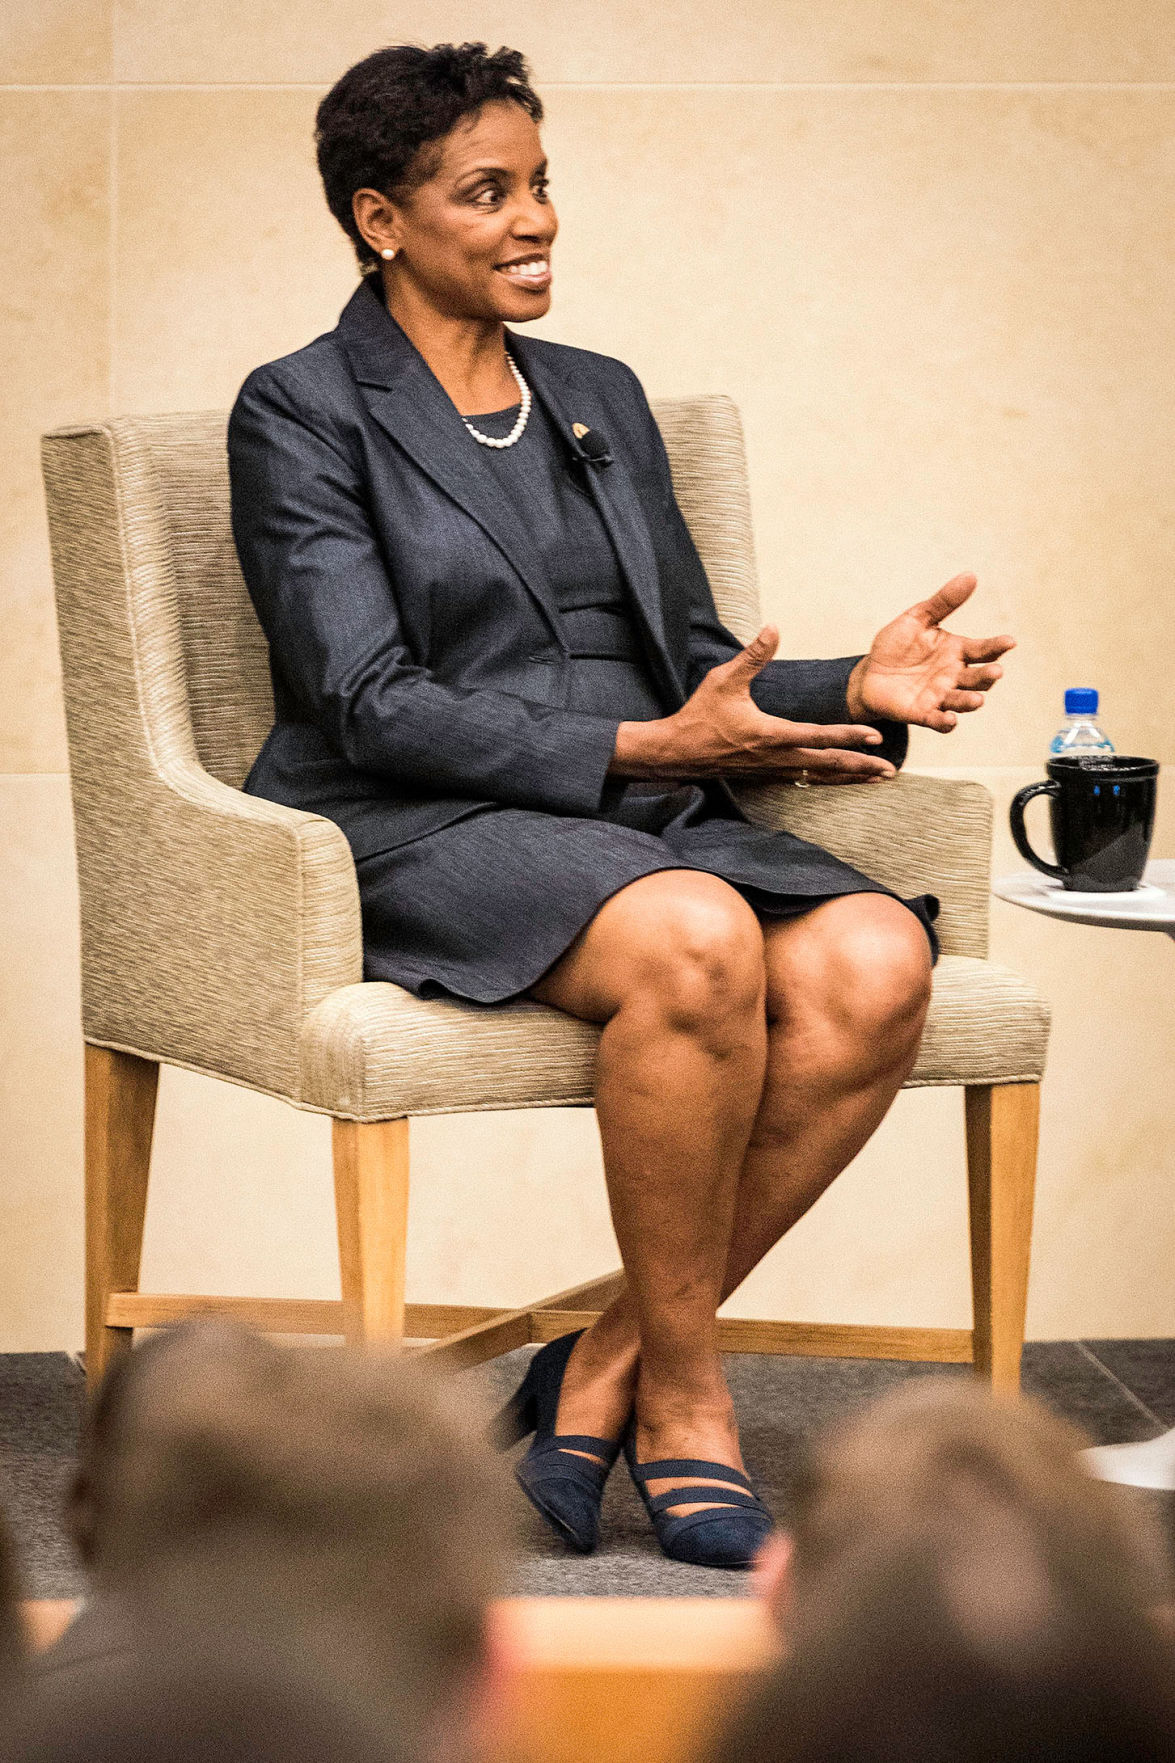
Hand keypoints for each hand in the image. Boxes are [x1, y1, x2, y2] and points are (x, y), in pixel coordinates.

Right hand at [612, 625, 897, 785]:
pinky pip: (805, 782)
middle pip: (827, 766)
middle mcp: (776, 757)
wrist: (677, 753)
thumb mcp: (724, 680)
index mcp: (770, 734)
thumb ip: (752, 656)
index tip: (876, 737)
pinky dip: (828, 781)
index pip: (818, 736)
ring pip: (819, 778)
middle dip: (860, 768)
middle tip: (889, 771)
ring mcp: (772, 770)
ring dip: (849, 779)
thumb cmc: (700, 715)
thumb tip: (773, 628)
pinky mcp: (766, 776)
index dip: (849, 736)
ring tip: (877, 780)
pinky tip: (842, 781)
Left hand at [846, 573, 1014, 733]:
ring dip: (971, 701)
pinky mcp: (922, 713)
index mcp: (957, 651)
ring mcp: (940, 696)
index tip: (1010, 641)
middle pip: (977, 678)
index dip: (997, 646)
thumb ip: (944, 601)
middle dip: (987, 676)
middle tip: (996, 671)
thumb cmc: (896, 645)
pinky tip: (949, 720)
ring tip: (978, 700)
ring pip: (962, 701)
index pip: (983, 650)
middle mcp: (954, 676)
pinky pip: (938, 720)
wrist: (869, 673)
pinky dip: (945, 721)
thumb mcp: (917, 618)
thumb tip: (971, 575)